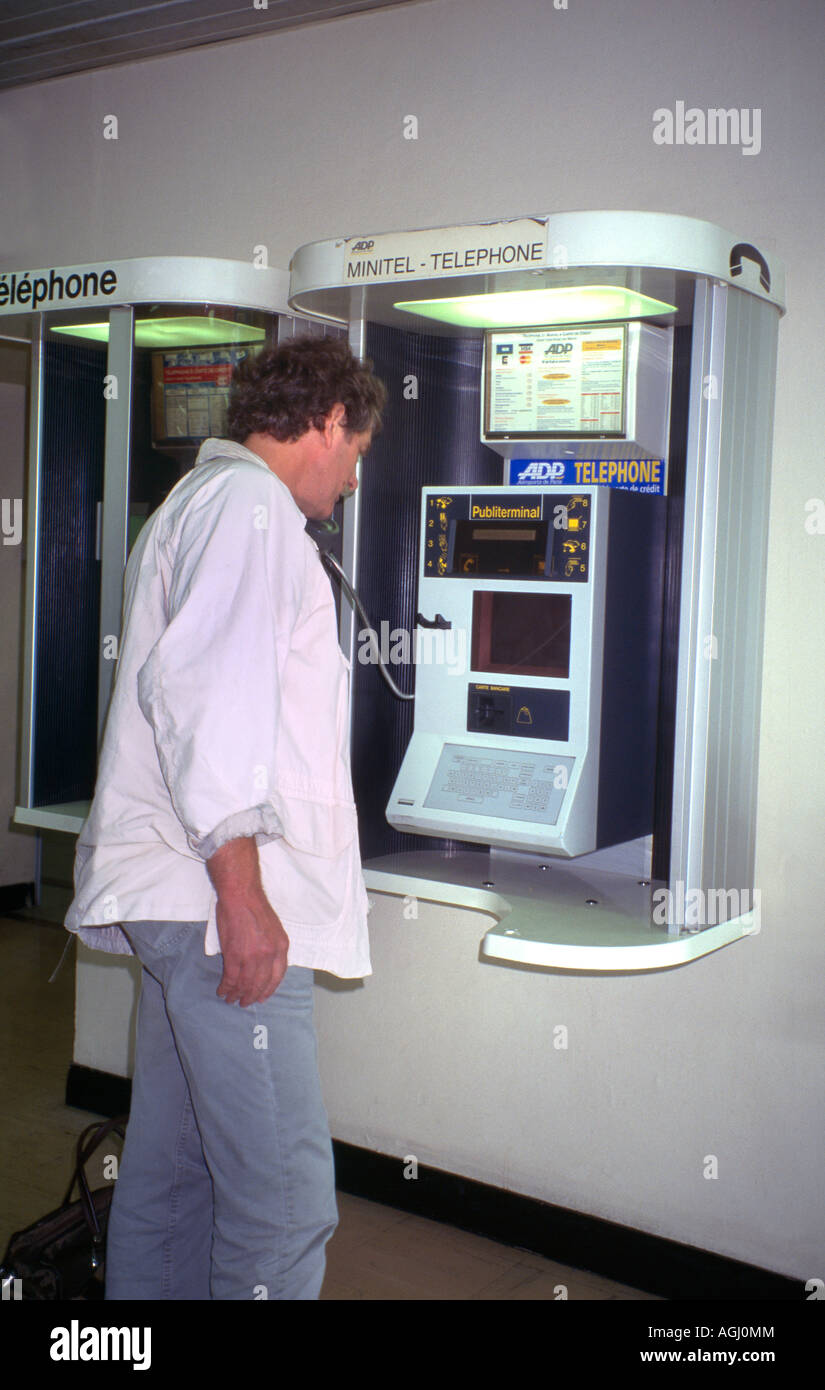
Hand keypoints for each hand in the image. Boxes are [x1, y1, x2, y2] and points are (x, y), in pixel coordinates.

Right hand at [215, 889, 289, 1006]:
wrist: (241, 895)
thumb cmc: (254, 907)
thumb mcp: (274, 928)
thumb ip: (271, 946)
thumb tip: (264, 964)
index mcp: (281, 946)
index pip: (278, 975)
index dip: (269, 989)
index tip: (263, 997)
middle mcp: (269, 954)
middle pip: (261, 983)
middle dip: (252, 996)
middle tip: (245, 1002)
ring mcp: (252, 956)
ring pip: (245, 984)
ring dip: (237, 994)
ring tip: (231, 999)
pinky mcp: (235, 955)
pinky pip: (231, 978)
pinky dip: (226, 987)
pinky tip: (222, 990)